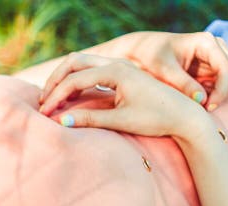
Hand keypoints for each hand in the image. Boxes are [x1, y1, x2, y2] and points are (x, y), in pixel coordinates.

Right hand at [38, 54, 211, 138]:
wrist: (185, 116)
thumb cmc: (157, 119)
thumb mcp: (121, 121)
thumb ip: (90, 119)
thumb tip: (60, 121)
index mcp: (116, 72)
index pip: (74, 80)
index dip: (56, 98)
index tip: (45, 116)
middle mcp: (116, 64)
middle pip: (73, 63)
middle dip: (54, 82)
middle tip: (42, 104)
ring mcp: (119, 67)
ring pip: (81, 63)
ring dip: (63, 79)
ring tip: (52, 100)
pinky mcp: (122, 74)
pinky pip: (91, 70)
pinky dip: (75, 81)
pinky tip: (70, 98)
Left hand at [106, 31, 227, 109]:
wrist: (143, 53)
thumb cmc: (150, 57)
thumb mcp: (163, 69)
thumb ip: (182, 83)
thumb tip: (202, 100)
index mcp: (207, 42)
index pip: (227, 69)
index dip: (222, 91)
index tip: (207, 107)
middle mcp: (218, 48)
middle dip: (226, 94)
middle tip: (206, 109)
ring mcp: (218, 59)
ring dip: (224, 96)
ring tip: (202, 106)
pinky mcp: (214, 71)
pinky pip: (226, 87)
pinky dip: (218, 97)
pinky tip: (201, 104)